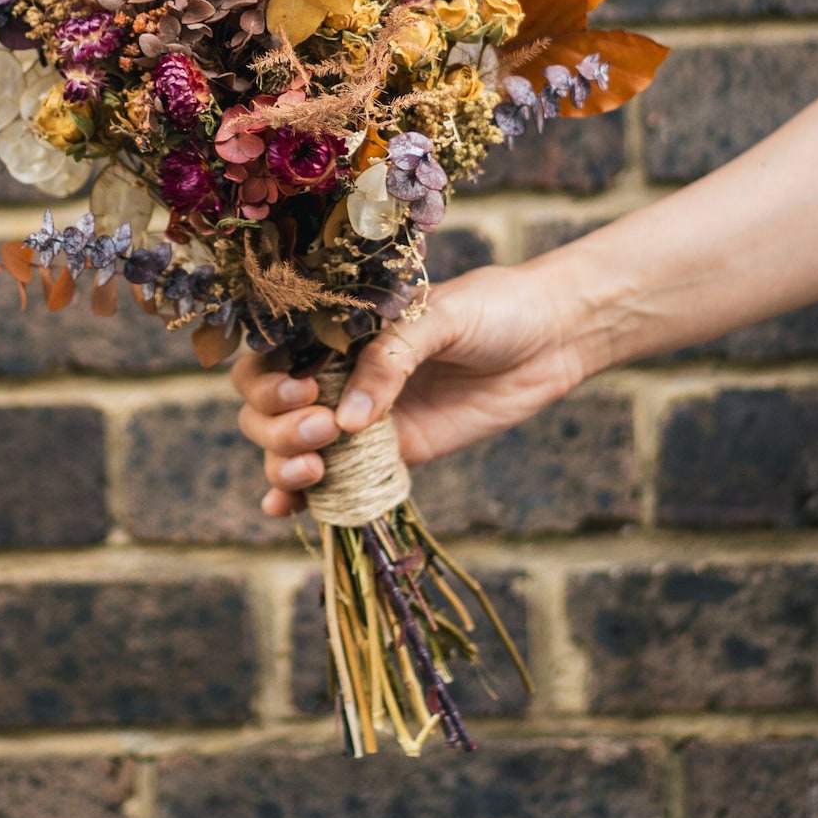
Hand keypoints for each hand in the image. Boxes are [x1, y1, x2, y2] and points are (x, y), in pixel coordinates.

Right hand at [232, 261, 586, 516]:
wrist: (551, 337)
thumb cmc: (492, 308)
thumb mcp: (438, 316)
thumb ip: (390, 359)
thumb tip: (345, 420)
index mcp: (339, 330)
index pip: (271, 356)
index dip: (266, 380)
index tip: (298, 391)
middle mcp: (339, 374)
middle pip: (268, 410)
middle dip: (277, 428)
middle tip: (322, 428)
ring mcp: (362, 419)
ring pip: (291, 449)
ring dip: (283, 465)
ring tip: (315, 472)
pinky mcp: (395, 455)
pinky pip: (339, 481)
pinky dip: (303, 499)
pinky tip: (286, 509)